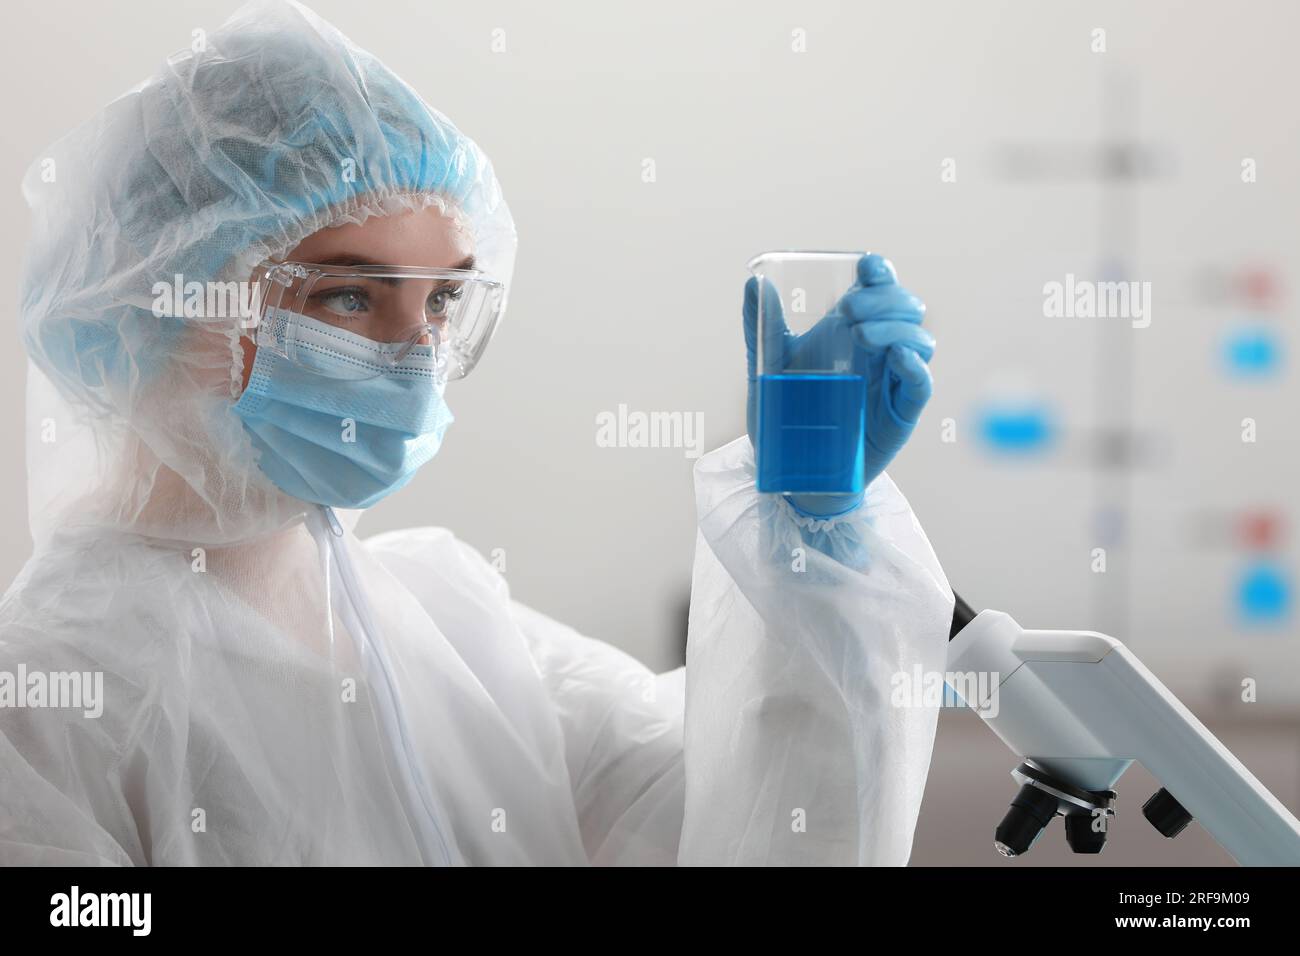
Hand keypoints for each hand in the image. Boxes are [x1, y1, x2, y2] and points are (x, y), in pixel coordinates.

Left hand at [744, 253, 933, 515]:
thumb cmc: (786, 412)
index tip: (866, 267)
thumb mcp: (768, 365)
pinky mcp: (901, 414)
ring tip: (861, 334)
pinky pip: (922, 385)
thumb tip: (754, 282)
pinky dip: (916, 367)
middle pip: (907, 308)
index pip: (881, 289)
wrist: (791, 467)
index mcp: (853, 328)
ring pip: (920, 340)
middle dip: (885, 300)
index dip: (881, 272)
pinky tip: (897, 357)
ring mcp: (894, 380)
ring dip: (897, 329)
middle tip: (849, 311)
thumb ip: (761, 326)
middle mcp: (880, 349)